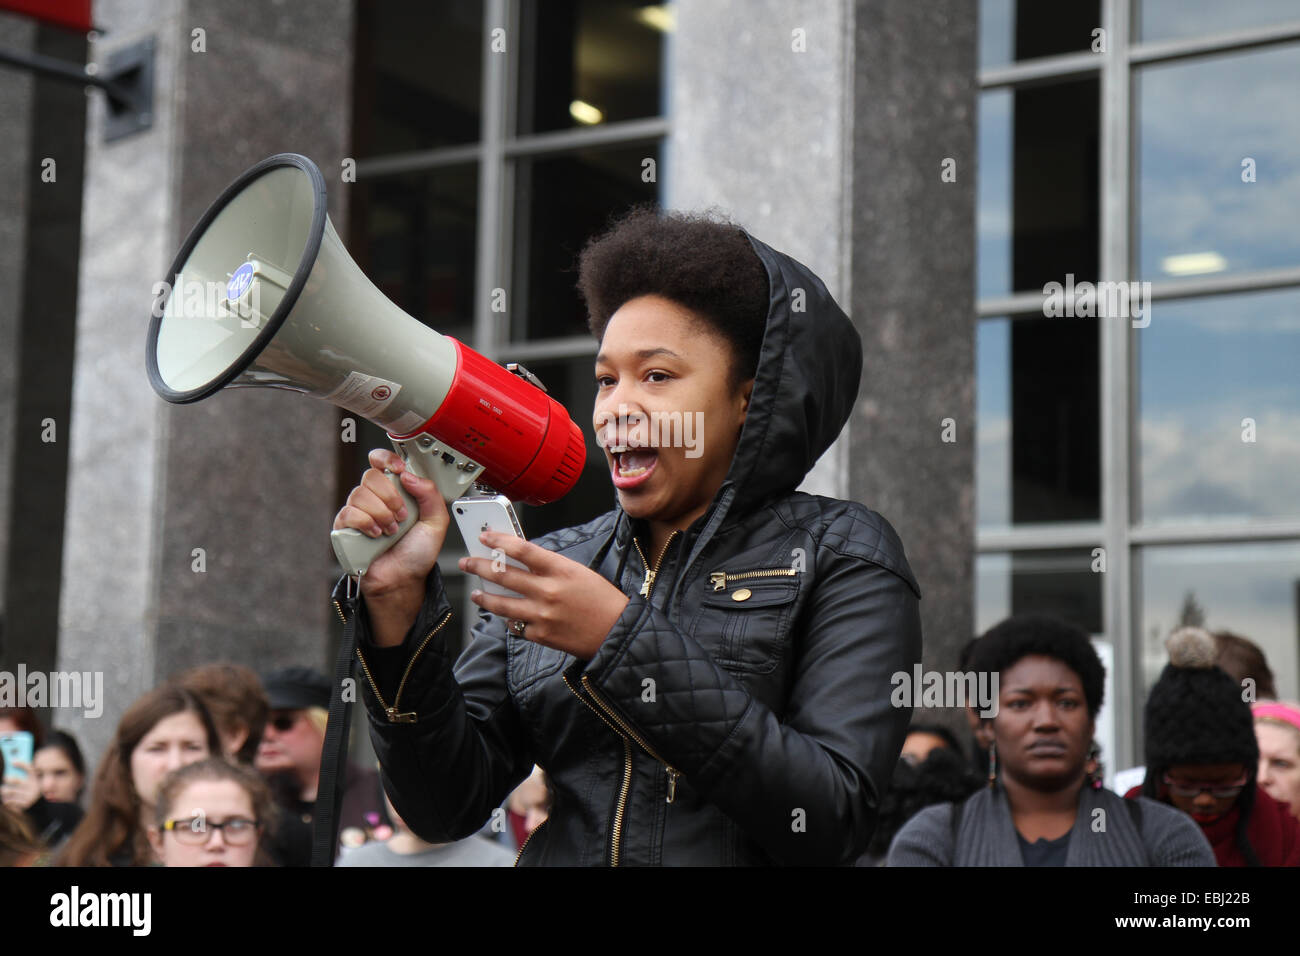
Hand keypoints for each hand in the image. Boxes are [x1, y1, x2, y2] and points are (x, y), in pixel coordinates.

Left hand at [1, 762, 40, 810]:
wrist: (39, 806)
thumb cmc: (30, 789)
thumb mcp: (31, 780)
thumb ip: (24, 773)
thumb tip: (12, 763)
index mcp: (37, 778)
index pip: (29, 768)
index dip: (21, 764)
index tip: (12, 761)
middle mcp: (34, 786)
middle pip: (15, 780)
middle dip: (7, 778)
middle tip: (5, 777)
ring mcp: (29, 796)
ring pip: (8, 791)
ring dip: (4, 790)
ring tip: (4, 790)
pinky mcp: (24, 804)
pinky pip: (8, 801)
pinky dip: (6, 800)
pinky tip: (8, 799)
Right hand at [333, 448, 450, 597]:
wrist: (403, 579)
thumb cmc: (417, 553)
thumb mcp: (436, 522)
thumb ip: (430, 494)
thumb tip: (410, 475)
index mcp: (396, 491)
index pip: (382, 461)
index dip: (387, 459)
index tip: (399, 470)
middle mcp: (376, 497)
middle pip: (371, 475)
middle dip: (390, 496)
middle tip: (401, 515)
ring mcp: (359, 511)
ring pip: (360, 494)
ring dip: (381, 514)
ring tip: (391, 530)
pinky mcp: (345, 527)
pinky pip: (349, 512)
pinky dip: (366, 523)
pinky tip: (376, 535)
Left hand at [459, 531, 630, 659]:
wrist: (617, 632)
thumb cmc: (602, 600)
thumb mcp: (578, 572)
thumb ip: (549, 566)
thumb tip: (521, 559)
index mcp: (560, 569)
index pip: (521, 549)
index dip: (498, 540)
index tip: (485, 536)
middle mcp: (548, 591)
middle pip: (503, 574)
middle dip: (479, 566)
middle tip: (467, 562)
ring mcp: (542, 615)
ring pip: (501, 604)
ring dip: (484, 596)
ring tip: (476, 593)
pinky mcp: (541, 635)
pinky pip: (515, 626)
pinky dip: (509, 620)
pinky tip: (505, 616)